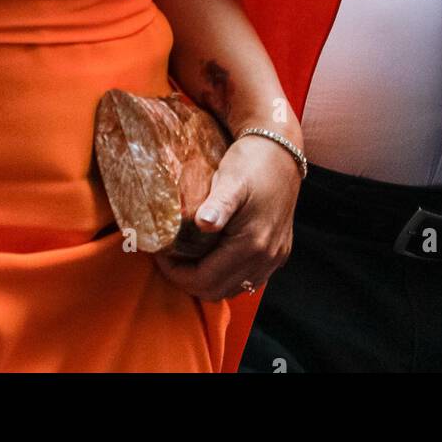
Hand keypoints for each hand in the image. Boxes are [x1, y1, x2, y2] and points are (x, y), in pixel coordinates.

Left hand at [150, 131, 302, 301]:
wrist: (281, 151)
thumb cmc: (251, 162)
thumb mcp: (230, 179)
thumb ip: (218, 204)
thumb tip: (203, 223)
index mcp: (253, 244)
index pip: (206, 279)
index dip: (177, 273)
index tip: (160, 254)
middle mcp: (267, 257)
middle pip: (218, 291)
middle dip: (188, 280)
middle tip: (169, 258)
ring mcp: (275, 258)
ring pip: (233, 289)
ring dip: (207, 280)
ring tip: (186, 257)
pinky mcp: (279, 253)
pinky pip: (248, 279)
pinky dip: (226, 275)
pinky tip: (211, 256)